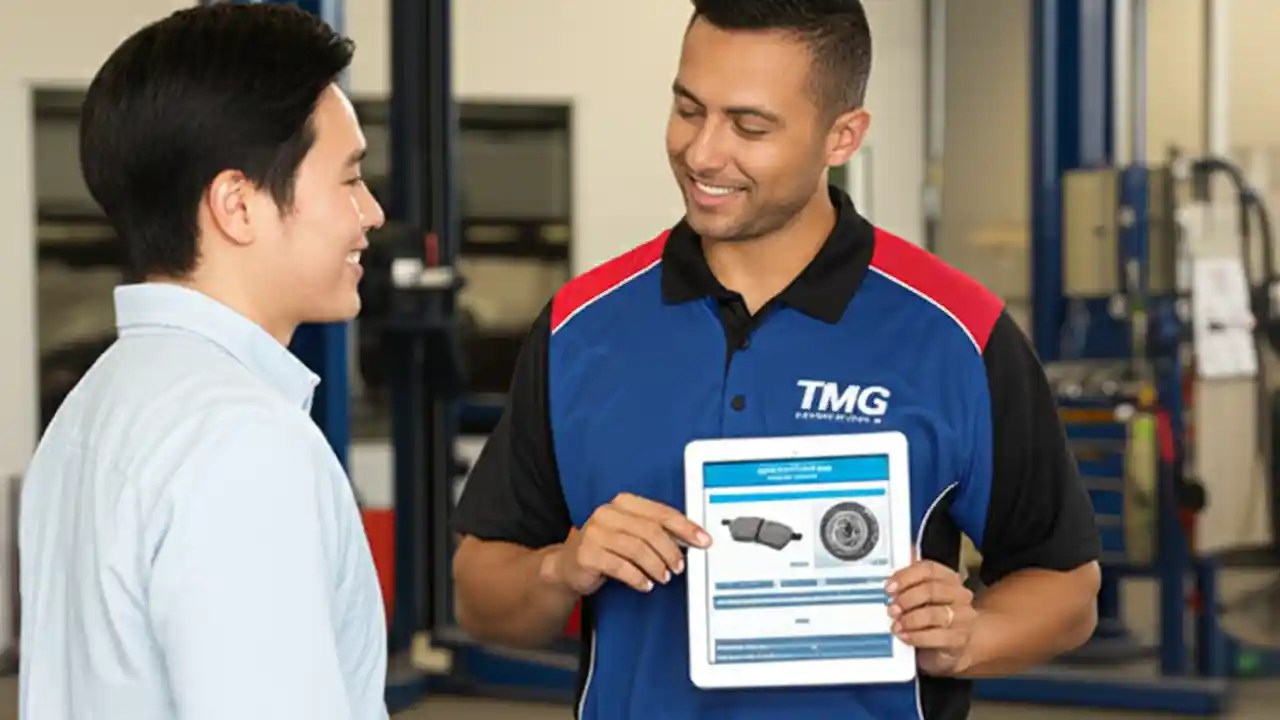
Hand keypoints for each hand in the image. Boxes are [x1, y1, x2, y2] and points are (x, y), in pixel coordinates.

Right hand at [547, 493, 711, 595]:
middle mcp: (607, 513)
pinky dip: (637, 577)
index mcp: (623, 503)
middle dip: (670, 551)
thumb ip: (656, 532)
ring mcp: (594, 533)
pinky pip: (620, 566)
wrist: (568, 566)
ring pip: (636, 548)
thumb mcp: (630, 534)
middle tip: (679, 567)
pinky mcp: (586, 554)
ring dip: (656, 566)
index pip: (661, 512)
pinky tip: (645, 584)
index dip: (685, 527)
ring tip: (663, 577)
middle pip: (650, 530)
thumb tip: (690, 540)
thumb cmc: (605, 548)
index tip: (702, 540)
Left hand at [885, 558, 977, 675]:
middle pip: (932, 590)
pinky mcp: (961, 638)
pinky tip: (905, 636)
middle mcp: (959, 594)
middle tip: (891, 609)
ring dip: (910, 619)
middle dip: (907, 599)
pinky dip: (917, 636)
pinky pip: (937, 636)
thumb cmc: (936, 618)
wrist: (958, 645)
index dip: (906, 576)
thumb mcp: (923, 600)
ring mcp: (963, 616)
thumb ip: (908, 589)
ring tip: (896, 625)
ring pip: (934, 614)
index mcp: (948, 578)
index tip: (889, 587)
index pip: (928, 569)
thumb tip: (888, 586)